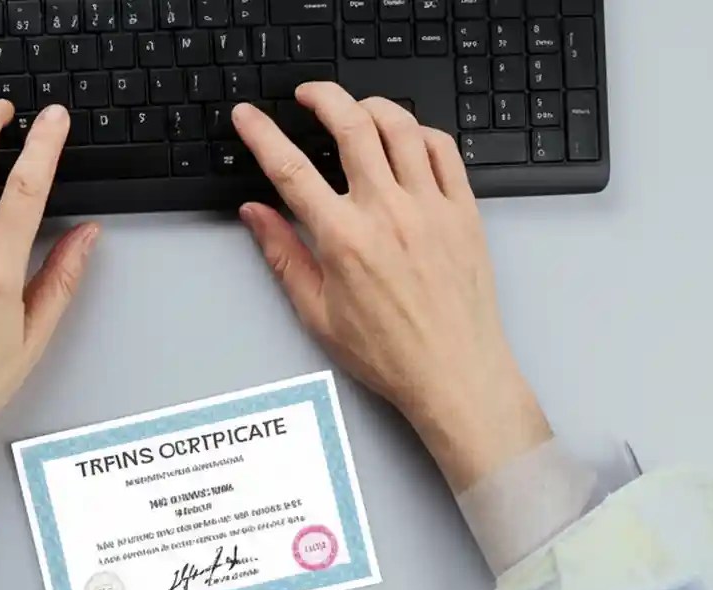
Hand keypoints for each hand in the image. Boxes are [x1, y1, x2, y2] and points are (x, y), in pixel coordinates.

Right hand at [233, 83, 549, 493]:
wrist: (454, 373)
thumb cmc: (390, 353)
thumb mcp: (318, 312)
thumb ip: (283, 254)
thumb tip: (255, 215)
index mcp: (344, 240)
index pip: (290, 169)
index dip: (262, 134)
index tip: (248, 117)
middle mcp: (388, 214)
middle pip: (351, 126)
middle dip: (322, 96)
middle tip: (307, 94)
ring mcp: (430, 208)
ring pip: (401, 127)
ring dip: (372, 105)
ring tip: (356, 108)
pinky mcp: (464, 211)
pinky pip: (445, 150)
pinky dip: (422, 132)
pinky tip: (408, 138)